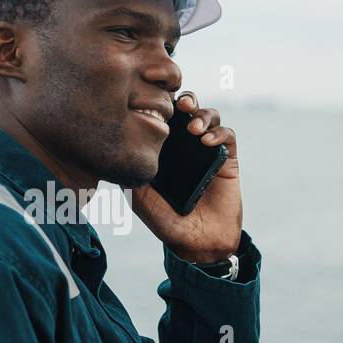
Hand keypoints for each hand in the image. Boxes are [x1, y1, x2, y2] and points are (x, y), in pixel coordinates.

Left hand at [128, 92, 242, 262]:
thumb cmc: (165, 220)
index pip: (164, 116)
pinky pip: (227, 136)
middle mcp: (185, 145)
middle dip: (185, 100)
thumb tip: (115, 147)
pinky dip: (218, 133)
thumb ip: (130, 172)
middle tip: (179, 106)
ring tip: (193, 128)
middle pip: (188, 109)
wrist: (197, 242)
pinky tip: (206, 141)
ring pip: (209, 116)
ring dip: (202, 115)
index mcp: (164, 149)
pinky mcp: (226, 160)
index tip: (155, 100)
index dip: (161, 103)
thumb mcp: (139, 197)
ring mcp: (206, 150)